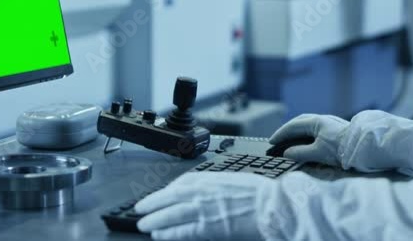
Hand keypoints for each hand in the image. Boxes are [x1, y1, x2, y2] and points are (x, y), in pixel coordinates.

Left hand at [136, 172, 274, 240]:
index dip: (167, 190)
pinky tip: (159, 235)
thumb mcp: (235, 180)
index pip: (182, 182)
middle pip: (170, 197)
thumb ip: (218, 185)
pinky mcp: (208, 227)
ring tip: (144, 224)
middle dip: (153, 203)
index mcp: (211, 178)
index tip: (160, 194)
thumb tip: (209, 191)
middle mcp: (203, 192)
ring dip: (155, 219)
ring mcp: (204, 209)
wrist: (272, 206)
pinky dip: (168, 233)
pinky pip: (182, 231)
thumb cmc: (261, 195)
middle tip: (140, 209)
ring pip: (171, 214)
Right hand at [269, 114, 348, 166]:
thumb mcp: (318, 153)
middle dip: (288, 130)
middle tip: (278, 139)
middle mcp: (323, 119)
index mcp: (317, 121)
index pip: (293, 126)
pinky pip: (316, 129)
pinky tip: (307, 141)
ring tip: (290, 140)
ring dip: (297, 131)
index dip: (281, 134)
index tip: (271, 141)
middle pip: (300, 122)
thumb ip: (300, 153)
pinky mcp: (336, 130)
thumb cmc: (341, 149)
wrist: (364, 148)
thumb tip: (287, 153)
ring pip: (309, 125)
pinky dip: (307, 134)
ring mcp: (330, 123)